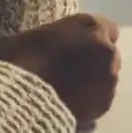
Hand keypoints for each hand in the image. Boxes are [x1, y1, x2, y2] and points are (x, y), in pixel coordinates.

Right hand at [0, 13, 120, 124]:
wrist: (24, 100)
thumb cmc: (22, 61)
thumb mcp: (32, 36)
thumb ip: (52, 38)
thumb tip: (46, 45)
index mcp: (91, 27)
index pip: (106, 29)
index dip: (92, 39)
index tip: (79, 47)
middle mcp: (107, 50)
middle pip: (107, 54)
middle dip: (94, 60)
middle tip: (72, 70)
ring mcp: (109, 78)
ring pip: (106, 78)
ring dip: (93, 81)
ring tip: (70, 91)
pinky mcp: (105, 104)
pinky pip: (100, 99)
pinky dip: (90, 101)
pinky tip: (71, 105)